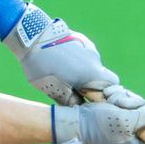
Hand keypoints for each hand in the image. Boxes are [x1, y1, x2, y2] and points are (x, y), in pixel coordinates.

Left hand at [3, 4, 117, 105]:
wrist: (32, 36)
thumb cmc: (43, 66)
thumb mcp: (53, 89)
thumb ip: (70, 101)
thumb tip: (78, 107)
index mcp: (92, 73)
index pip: (112, 87)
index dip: (106, 96)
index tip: (93, 101)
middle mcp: (95, 58)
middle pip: (102, 76)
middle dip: (93, 85)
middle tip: (77, 91)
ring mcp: (88, 46)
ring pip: (92, 64)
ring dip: (83, 72)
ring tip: (64, 74)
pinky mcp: (80, 38)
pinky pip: (84, 53)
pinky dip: (78, 60)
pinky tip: (62, 61)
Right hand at [51, 89, 144, 143]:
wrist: (77, 120)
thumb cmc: (98, 125)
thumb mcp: (126, 121)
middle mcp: (138, 136)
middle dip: (133, 103)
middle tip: (117, 105)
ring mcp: (129, 124)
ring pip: (137, 102)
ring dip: (122, 98)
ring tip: (108, 104)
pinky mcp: (121, 113)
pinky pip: (127, 98)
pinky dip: (117, 95)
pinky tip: (106, 99)